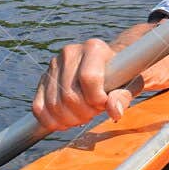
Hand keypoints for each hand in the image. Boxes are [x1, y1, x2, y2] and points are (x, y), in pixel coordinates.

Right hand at [31, 22, 168, 132]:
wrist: (106, 68)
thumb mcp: (130, 84)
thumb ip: (123, 97)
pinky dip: (51, 122)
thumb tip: (114, 112)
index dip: (97, 99)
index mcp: (94, 48)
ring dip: (69, 120)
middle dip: (84, 113)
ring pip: (53, 105)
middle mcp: (70, 52)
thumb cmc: (121, 77)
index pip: (89, 78)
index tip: (104, 103)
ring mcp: (53, 65)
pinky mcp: (43, 79)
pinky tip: (66, 121)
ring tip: (83, 115)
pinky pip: (38, 108)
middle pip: (69, 95)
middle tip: (94, 112)